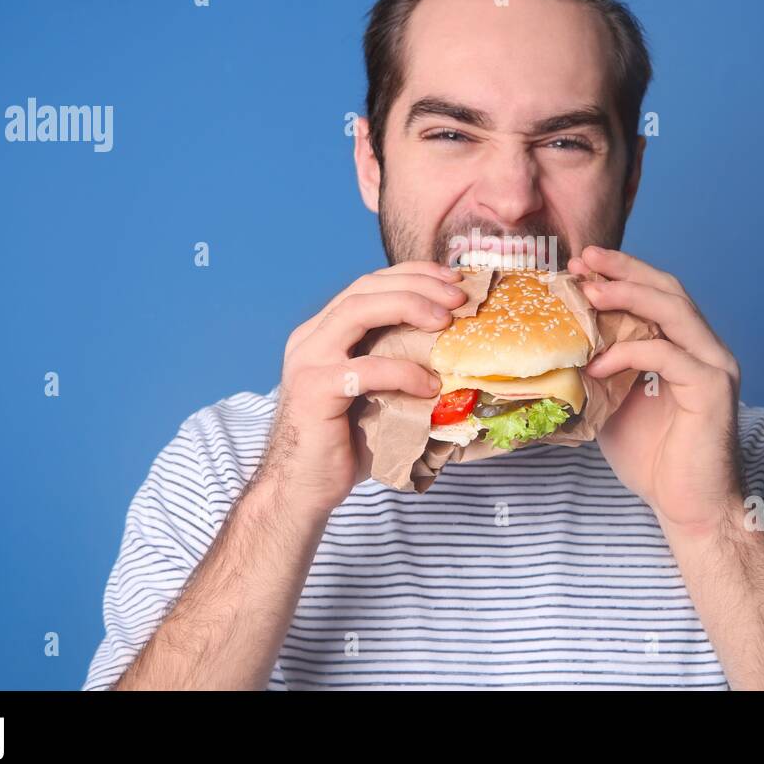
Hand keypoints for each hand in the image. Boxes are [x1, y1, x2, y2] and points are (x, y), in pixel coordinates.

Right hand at [262, 261, 466, 516]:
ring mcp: (309, 361)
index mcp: (323, 332)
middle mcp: (311, 338)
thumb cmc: (347, 444)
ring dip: (408, 307)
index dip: (411, 274)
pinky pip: (366, 369)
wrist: (303, 489)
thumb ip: (400, 365)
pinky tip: (430, 386)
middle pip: (365, 288)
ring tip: (446, 322)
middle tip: (458, 296)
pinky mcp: (315, 389)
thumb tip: (460, 355)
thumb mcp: (378, 393)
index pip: (368, 285)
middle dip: (416, 284)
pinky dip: (403, 371)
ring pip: (357, 311)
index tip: (451, 278)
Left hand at [570, 246, 744, 535]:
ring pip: (674, 312)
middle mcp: (706, 349)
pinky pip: (668, 355)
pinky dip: (629, 352)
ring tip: (589, 292)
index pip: (657, 294)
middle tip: (583, 259)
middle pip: (669, 290)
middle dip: (624, 270)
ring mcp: (714, 366)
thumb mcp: (614, 404)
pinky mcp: (712, 390)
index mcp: (687, 347)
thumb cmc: (653, 460)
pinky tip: (596, 362)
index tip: (582, 263)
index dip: (622, 273)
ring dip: (628, 296)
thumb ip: (600, 371)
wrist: (688, 509)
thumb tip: (556, 346)